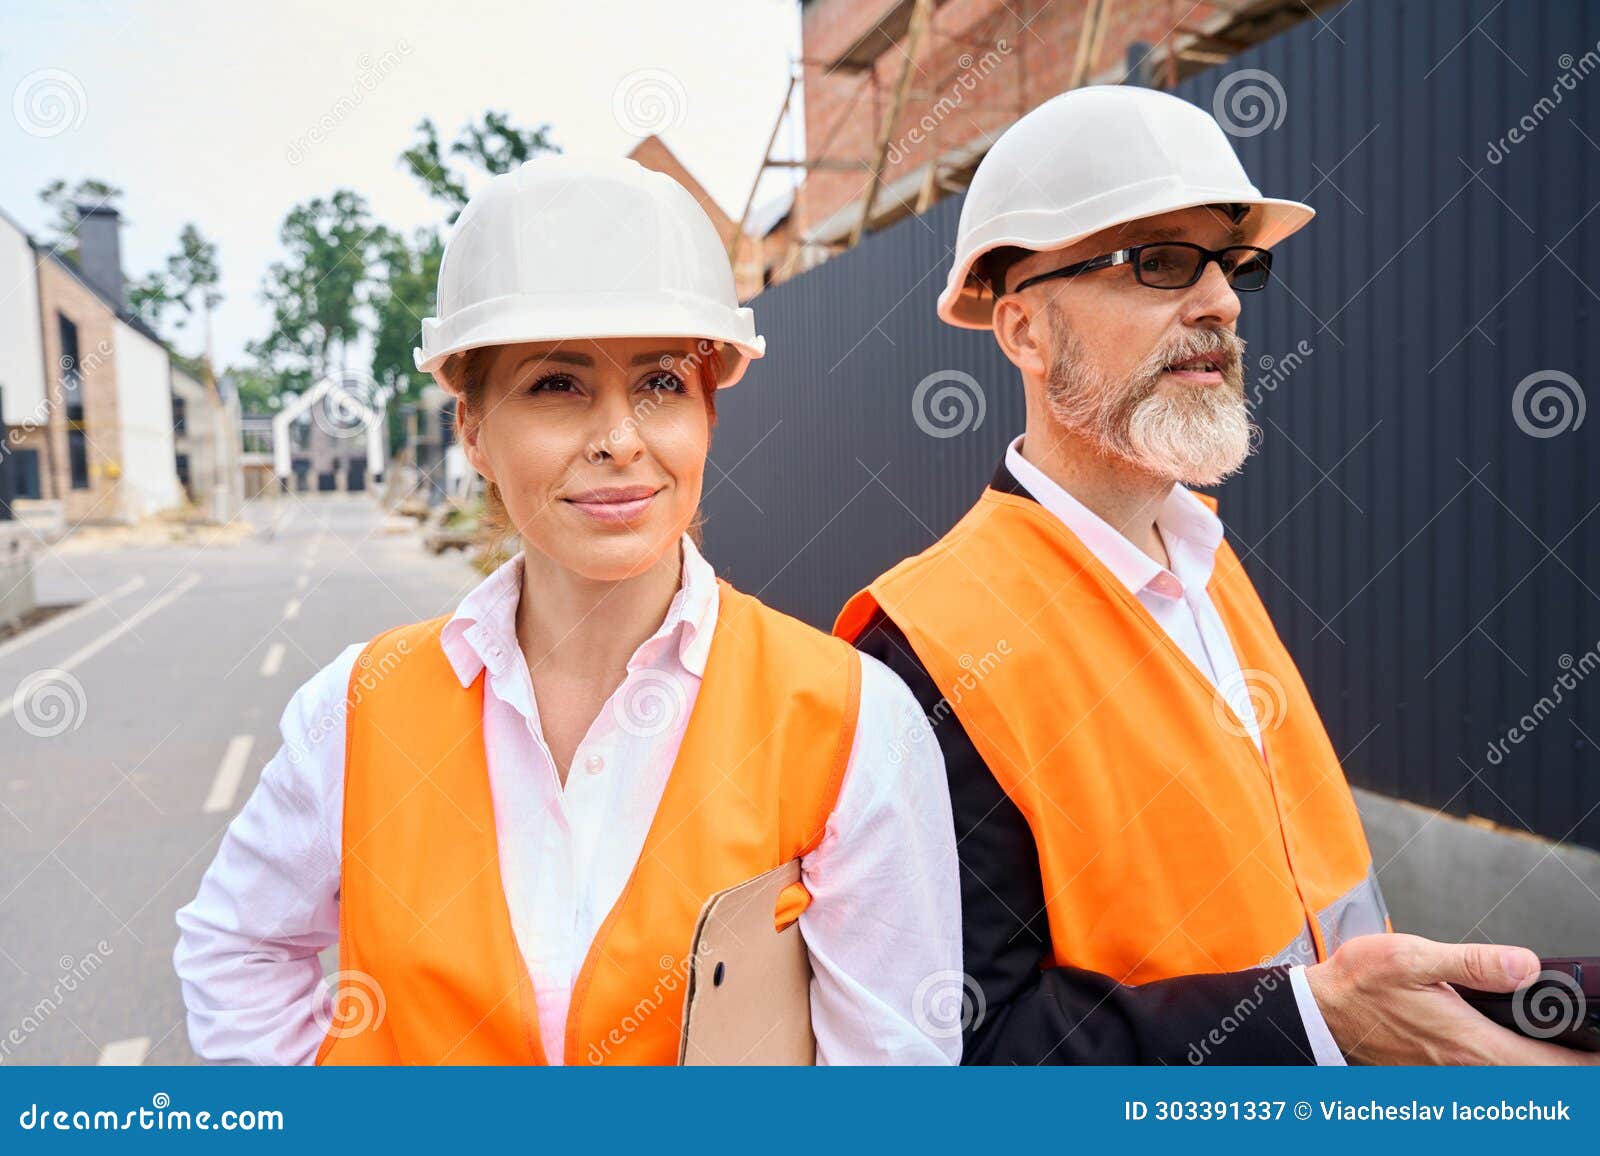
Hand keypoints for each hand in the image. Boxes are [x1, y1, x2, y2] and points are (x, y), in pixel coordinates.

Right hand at [1304, 933, 1599, 1064]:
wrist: (1318, 1013)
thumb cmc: (1358, 985)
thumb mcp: (1412, 956)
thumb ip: (1473, 963)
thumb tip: (1526, 965)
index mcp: (1470, 1043)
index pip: (1554, 1069)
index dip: (1589, 1064)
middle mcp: (1467, 1071)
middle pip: (1546, 1086)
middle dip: (1575, 1068)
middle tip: (1593, 1049)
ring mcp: (1454, 1080)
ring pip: (1521, 1089)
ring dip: (1548, 1075)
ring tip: (1568, 1053)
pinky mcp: (1440, 1080)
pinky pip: (1493, 1087)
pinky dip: (1519, 1076)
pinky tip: (1520, 1055)